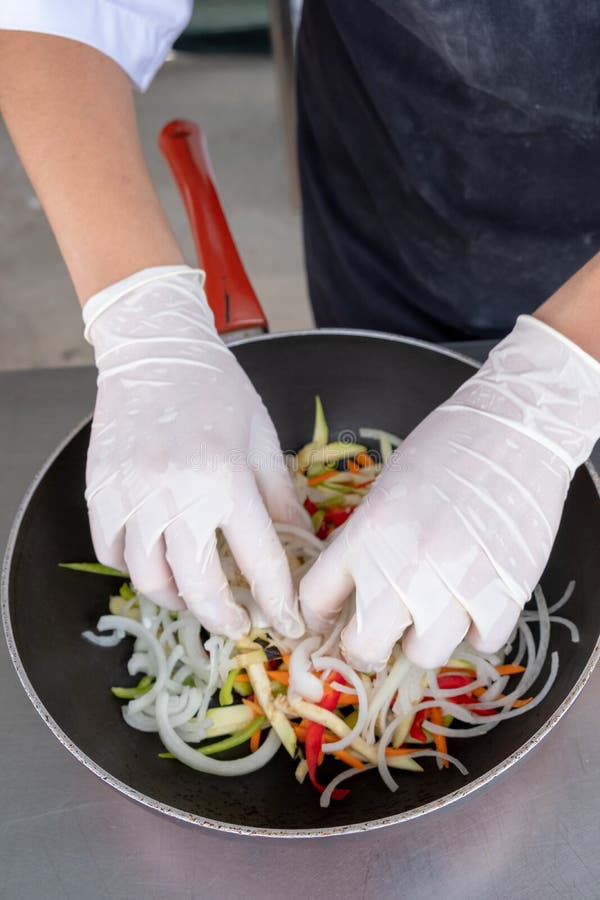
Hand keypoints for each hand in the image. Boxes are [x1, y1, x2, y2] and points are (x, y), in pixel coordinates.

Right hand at [84, 266, 306, 637]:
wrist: (154, 349)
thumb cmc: (216, 387)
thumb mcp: (261, 436)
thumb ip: (279, 493)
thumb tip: (300, 540)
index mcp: (225, 479)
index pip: (258, 562)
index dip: (277, 601)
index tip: (287, 623)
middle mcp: (175, 495)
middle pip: (198, 588)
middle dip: (224, 618)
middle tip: (239, 624)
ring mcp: (131, 496)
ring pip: (149, 580)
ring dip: (177, 599)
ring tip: (197, 594)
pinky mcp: (100, 491)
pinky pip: (112, 553)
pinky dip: (135, 567)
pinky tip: (157, 558)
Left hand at [299, 315, 599, 669]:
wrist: (513, 431)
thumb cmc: (446, 451)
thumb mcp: (386, 492)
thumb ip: (367, 545)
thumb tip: (357, 592)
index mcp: (365, 536)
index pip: (316, 600)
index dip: (320, 616)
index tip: (331, 619)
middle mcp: (402, 568)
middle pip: (364, 647)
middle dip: (368, 646)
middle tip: (382, 632)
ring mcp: (453, 585)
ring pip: (424, 655)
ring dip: (428, 637)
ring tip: (440, 607)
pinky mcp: (503, 594)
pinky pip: (482, 642)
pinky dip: (480, 627)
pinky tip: (480, 598)